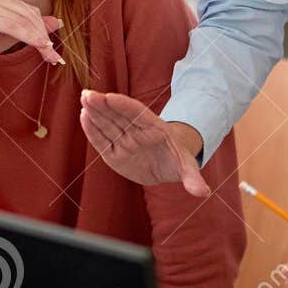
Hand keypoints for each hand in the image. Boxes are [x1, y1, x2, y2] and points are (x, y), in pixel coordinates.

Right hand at [0, 0, 62, 80]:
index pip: (29, 11)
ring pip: (22, 19)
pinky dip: (26, 36)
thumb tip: (57, 21)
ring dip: (39, 38)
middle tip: (54, 57)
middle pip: (28, 14)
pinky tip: (37, 46)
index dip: (44, 31)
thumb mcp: (5, 39)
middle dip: (43, 36)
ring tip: (49, 55)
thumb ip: (27, 30)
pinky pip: (10, 25)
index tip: (53, 52)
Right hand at [79, 90, 208, 196]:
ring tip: (83, 100)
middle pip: (118, 116)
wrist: (168, 165)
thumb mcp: (187, 168)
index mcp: (155, 129)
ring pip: (108, 125)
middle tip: (88, 95)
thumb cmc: (178, 161)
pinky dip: (93, 131)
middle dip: (103, 105)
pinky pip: (102, 141)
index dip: (124, 105)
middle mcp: (137, 132)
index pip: (138, 114)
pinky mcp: (115, 153)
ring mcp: (125, 141)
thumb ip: (192, 178)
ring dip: (95, 113)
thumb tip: (203, 192)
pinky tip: (83, 118)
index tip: (110, 97)